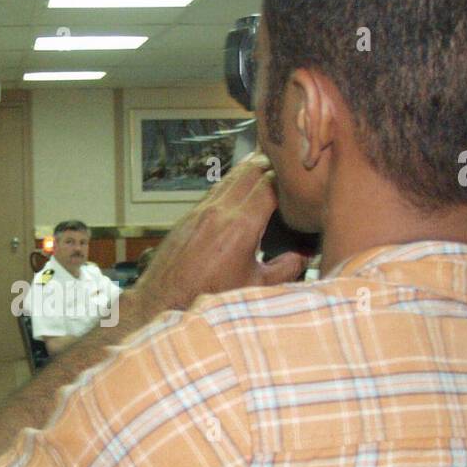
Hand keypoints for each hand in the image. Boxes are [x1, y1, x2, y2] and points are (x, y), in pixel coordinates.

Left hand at [128, 153, 307, 319]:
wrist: (162, 302)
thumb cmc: (208, 297)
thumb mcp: (255, 287)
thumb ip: (285, 269)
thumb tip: (304, 257)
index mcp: (240, 226)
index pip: (270, 183)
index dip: (288, 178)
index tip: (301, 180)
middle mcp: (219, 211)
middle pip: (250, 170)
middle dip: (271, 165)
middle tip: (288, 166)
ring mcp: (201, 211)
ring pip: (231, 176)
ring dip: (250, 169)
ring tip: (268, 164)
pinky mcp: (188, 216)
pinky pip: (215, 189)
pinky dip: (231, 183)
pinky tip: (239, 187)